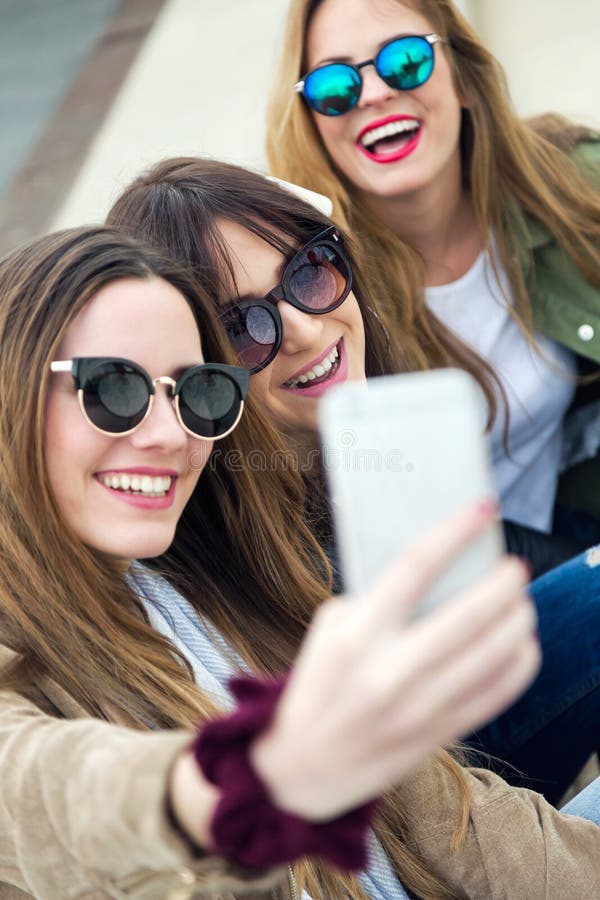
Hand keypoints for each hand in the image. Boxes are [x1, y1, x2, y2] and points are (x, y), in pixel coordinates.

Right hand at [250, 501, 539, 820]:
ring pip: (491, 656)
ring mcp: (416, 708)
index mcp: (356, 634)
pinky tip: (522, 644)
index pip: (413, 568)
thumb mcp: (331, 629)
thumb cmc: (318, 683)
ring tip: (522, 602)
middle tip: (515, 566)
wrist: (302, 766)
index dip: (453, 533)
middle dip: (503, 584)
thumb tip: (437, 571)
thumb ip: (378, 599)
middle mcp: (389, 670)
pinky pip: (495, 695)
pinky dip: (519, 665)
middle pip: (467, 615)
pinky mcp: (436, 735)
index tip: (481, 509)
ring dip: (517, 621)